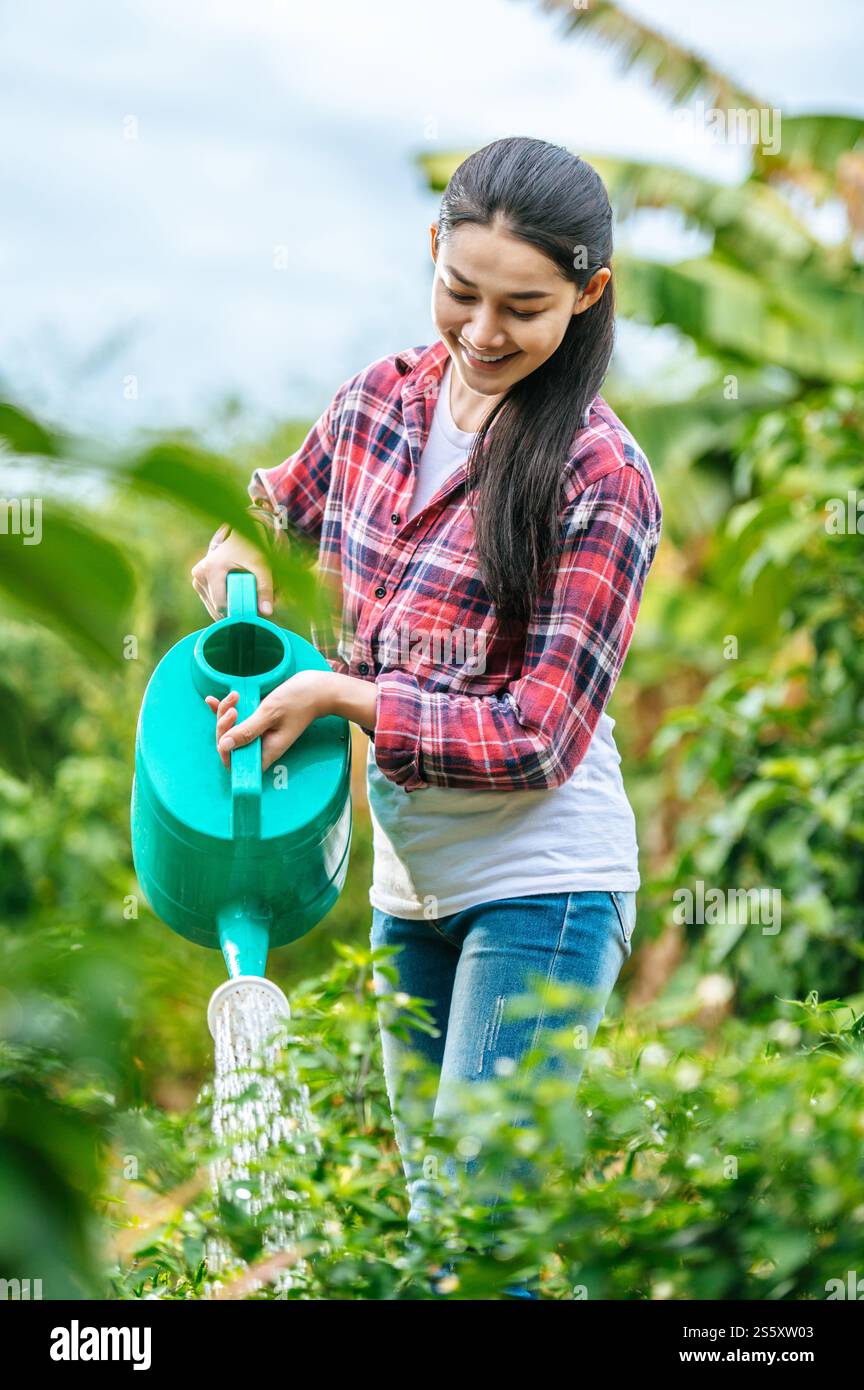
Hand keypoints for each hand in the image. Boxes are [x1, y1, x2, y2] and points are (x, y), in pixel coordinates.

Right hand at [191, 522, 274, 619]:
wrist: (242, 533)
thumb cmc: (252, 547)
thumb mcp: (262, 565)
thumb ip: (265, 588)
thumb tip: (267, 612)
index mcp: (211, 569)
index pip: (221, 603)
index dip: (238, 611)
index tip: (254, 612)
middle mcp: (200, 574)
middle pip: (216, 607)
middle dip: (235, 611)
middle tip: (253, 607)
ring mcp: (197, 578)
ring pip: (213, 606)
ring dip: (229, 609)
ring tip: (245, 599)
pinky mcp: (198, 580)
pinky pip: (211, 600)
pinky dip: (224, 603)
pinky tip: (235, 596)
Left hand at [204, 670, 328, 771]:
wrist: (317, 688)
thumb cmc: (298, 701)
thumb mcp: (270, 714)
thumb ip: (247, 731)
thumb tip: (224, 746)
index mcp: (267, 749)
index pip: (238, 763)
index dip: (226, 751)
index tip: (226, 731)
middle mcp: (262, 744)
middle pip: (231, 745)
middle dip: (224, 727)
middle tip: (232, 708)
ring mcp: (260, 732)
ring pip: (232, 730)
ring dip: (225, 714)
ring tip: (234, 697)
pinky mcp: (259, 719)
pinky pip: (237, 719)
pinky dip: (224, 709)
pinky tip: (212, 699)